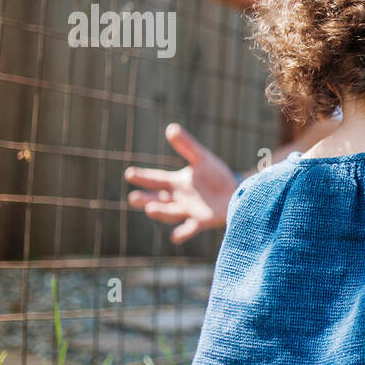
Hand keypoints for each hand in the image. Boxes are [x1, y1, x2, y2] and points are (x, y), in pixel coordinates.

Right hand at [124, 123, 236, 243]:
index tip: (129, 173)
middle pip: (158, 199)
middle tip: (133, 198)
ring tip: (150, 209)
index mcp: (177, 182)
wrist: (236, 190)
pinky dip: (183, 233)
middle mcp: (179, 198)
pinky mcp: (202, 221)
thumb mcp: (202, 158)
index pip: (156, 179)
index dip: (143, 176)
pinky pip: (190, 228)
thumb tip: (171, 128)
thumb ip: (187, 145)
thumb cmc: (216, 175)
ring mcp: (189, 210)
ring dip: (160, 212)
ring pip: (170, 212)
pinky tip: (174, 237)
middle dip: (145, 199)